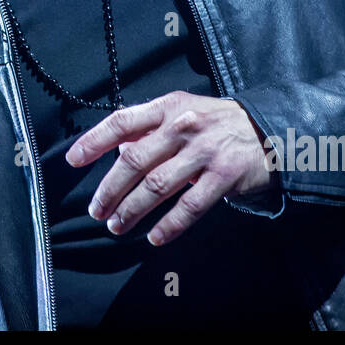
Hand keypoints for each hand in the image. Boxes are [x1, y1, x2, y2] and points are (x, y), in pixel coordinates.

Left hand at [64, 90, 271, 246]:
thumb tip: (118, 151)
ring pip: (156, 186)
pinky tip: (155, 237)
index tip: (73, 160)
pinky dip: (169, 225)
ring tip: (117, 226)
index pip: (122, 122)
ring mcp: (204, 151)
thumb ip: (150, 130)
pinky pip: (189, 206)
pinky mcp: (224, 176)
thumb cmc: (217, 124)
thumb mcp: (182, 113)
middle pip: (134, 161)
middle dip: (109, 190)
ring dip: (132, 210)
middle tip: (96, 209)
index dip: (94, 141)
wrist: (270, 129)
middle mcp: (182, 126)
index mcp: (168, 107)